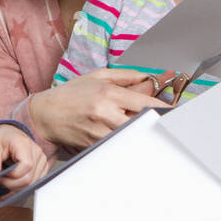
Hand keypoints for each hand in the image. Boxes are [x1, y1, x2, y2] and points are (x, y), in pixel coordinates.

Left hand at [0, 124, 50, 189]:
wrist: (9, 135)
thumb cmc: (0, 140)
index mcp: (25, 144)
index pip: (26, 166)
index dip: (12, 175)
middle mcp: (37, 152)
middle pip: (29, 178)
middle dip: (12, 183)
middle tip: (0, 178)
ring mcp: (42, 160)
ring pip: (32, 183)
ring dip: (17, 186)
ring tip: (7, 178)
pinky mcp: (43, 167)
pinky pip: (35, 183)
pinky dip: (23, 185)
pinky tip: (14, 179)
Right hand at [28, 68, 172, 148]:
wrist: (44, 115)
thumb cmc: (69, 94)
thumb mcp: (97, 76)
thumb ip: (126, 76)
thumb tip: (150, 78)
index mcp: (107, 93)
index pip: (145, 104)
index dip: (165, 110)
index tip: (176, 113)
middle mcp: (104, 113)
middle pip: (142, 122)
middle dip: (155, 122)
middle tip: (167, 122)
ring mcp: (100, 131)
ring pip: (132, 135)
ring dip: (141, 131)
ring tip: (144, 127)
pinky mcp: (95, 144)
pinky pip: (118, 143)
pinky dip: (126, 139)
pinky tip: (126, 135)